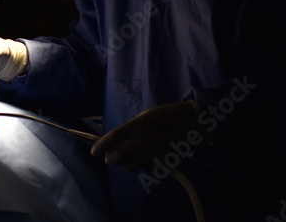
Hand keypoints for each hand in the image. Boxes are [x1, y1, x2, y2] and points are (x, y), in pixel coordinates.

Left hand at [90, 101, 205, 171]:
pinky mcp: (164, 161)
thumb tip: (117, 143)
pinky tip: (148, 160)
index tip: (94, 153)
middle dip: (111, 159)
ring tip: (130, 159)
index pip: (112, 138)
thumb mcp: (144, 117)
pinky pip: (148, 169)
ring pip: (132, 167)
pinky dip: (145, 167)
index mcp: (137, 125)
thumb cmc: (165, 116)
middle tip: (111, 158)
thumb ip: (131, 130)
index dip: (101, 147)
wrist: (192, 120)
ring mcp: (154, 152)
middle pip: (119, 157)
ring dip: (128, 165)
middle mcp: (143, 139)